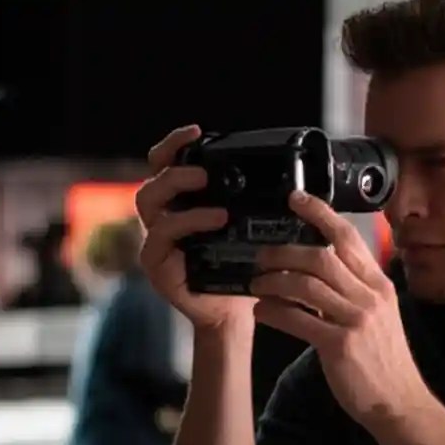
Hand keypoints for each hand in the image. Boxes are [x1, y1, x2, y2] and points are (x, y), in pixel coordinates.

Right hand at [136, 125, 256, 331]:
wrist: (237, 312)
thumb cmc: (243, 268)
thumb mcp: (252, 231)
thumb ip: (256, 205)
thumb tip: (295, 182)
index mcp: (182, 205)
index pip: (166, 166)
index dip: (174, 145)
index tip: (196, 131)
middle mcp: (164, 218)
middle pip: (152, 179)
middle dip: (174, 166)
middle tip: (204, 170)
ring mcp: (157, 240)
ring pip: (149, 202)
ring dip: (178, 190)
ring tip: (209, 190)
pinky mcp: (157, 263)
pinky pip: (161, 236)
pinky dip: (188, 223)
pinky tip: (215, 220)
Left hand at [250, 191, 431, 427]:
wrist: (399, 402)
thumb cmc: (385, 361)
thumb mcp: (381, 315)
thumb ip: (357, 290)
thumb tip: (322, 268)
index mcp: (379, 285)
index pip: (348, 238)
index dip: (320, 213)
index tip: (296, 199)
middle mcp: (370, 297)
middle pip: (320, 256)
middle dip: (283, 252)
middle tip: (262, 258)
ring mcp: (356, 320)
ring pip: (305, 284)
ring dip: (273, 281)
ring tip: (256, 285)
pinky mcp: (339, 345)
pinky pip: (298, 319)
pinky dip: (274, 312)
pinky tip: (262, 312)